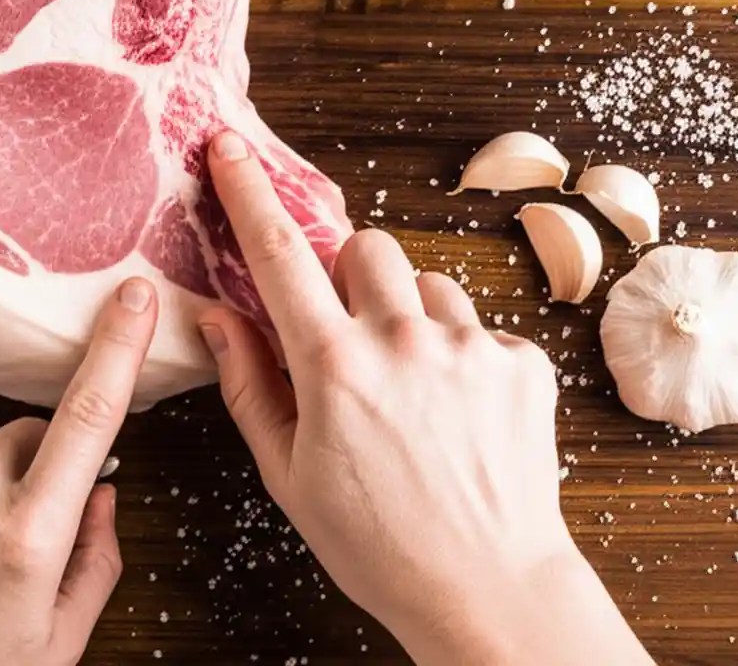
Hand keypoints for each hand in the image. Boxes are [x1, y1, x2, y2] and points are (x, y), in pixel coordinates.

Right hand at [198, 132, 651, 664]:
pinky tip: (457, 412)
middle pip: (364, 245)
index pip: (278, 255)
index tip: (230, 152)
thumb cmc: (376, 543)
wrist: (486, 586)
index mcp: (333, 367)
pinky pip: (479, 326)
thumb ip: (248, 384)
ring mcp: (470, 346)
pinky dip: (461, 354)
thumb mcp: (288, 473)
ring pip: (425, 283)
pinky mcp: (521, 361)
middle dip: (347, 272)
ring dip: (407, 315)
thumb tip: (216, 317)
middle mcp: (403, 340)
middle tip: (347, 330)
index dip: (247, 195)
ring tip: (411, 387)